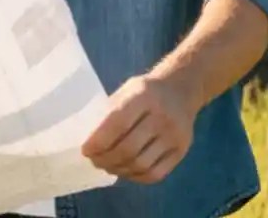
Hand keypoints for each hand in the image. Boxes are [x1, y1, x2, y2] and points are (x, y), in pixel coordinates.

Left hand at [80, 74, 199, 183]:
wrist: (180, 90)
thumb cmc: (145, 91)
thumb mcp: (126, 90)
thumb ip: (109, 112)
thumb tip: (88, 140)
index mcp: (144, 96)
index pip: (118, 123)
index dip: (99, 141)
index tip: (85, 150)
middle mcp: (162, 116)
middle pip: (129, 149)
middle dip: (106, 159)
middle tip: (94, 160)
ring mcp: (175, 136)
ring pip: (141, 165)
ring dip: (119, 170)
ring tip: (108, 166)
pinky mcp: (182, 151)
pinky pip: (156, 174)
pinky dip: (136, 177)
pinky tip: (126, 170)